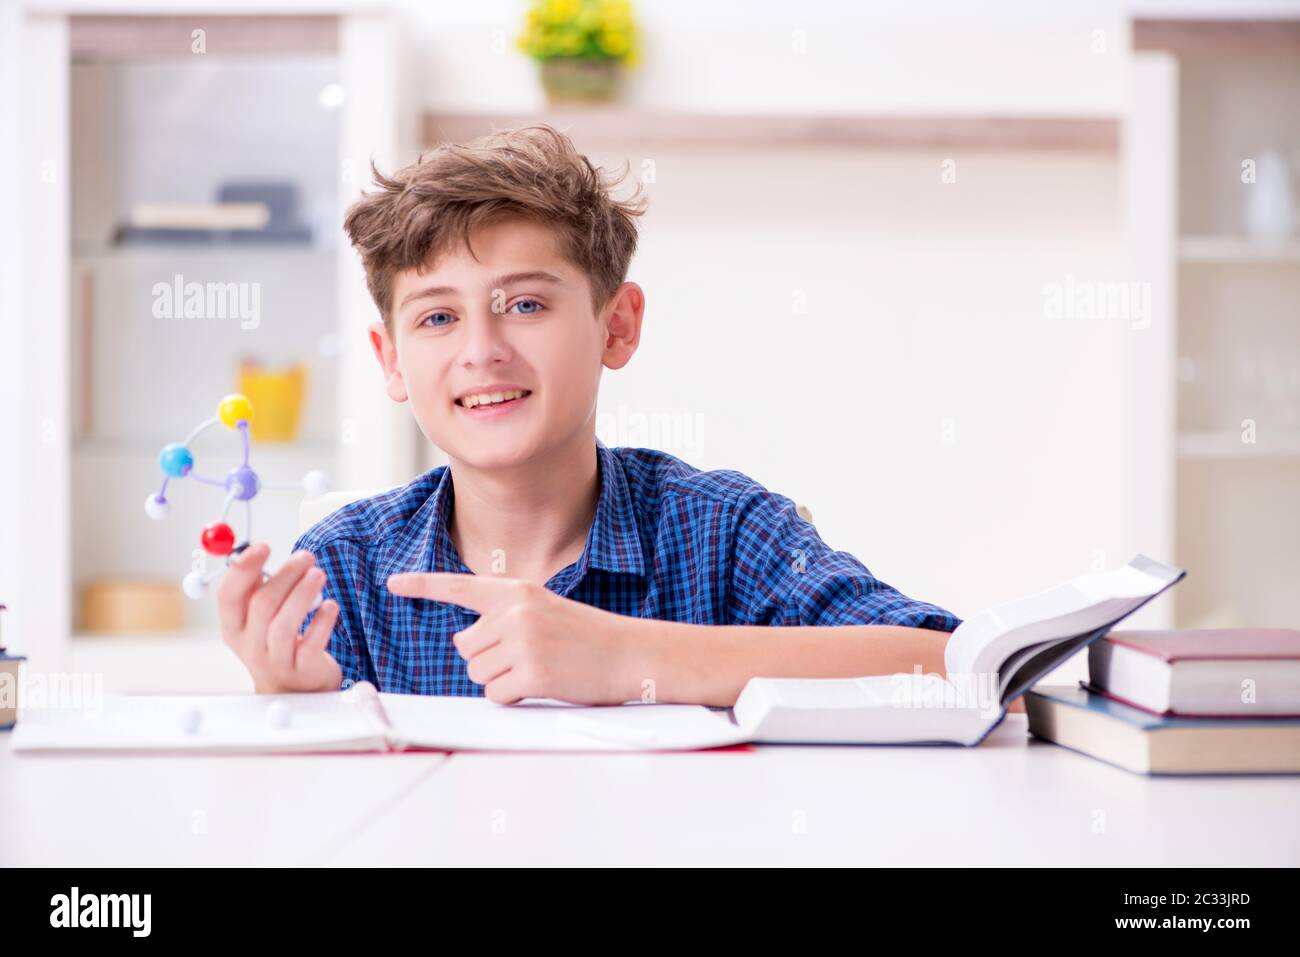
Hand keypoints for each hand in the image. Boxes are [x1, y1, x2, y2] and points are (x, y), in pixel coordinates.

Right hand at [217, 544, 342, 693]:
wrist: (296, 690)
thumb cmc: (278, 644)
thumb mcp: (258, 620)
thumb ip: (256, 590)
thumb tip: (256, 551)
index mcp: (234, 628)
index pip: (228, 596)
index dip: (243, 569)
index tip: (263, 546)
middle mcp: (251, 646)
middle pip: (261, 606)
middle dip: (285, 575)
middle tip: (306, 556)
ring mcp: (276, 661)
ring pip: (284, 624)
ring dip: (303, 594)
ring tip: (318, 574)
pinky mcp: (302, 671)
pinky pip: (311, 643)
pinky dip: (322, 621)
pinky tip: (330, 606)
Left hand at [386, 572, 645, 704]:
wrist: (629, 653)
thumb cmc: (587, 637)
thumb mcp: (543, 611)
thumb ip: (503, 618)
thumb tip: (463, 642)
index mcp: (517, 591)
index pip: (461, 586)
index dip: (423, 585)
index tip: (393, 583)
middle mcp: (515, 612)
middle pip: (465, 647)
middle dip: (488, 659)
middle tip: (528, 656)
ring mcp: (523, 641)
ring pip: (476, 672)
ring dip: (500, 679)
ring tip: (538, 668)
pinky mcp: (531, 672)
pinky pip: (495, 694)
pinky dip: (513, 697)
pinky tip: (542, 684)